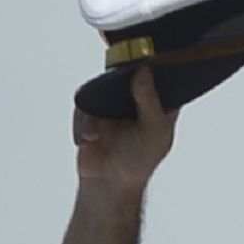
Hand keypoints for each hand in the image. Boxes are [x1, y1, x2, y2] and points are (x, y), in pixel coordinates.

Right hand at [73, 68, 176, 197]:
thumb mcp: (152, 131)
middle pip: (127, 71)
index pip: (161, 71)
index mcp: (159, 100)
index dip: (156, 60)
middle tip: (112, 84)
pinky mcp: (91, 112)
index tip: (146, 57)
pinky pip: (83, 106)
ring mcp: (112, 103)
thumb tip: (143, 71)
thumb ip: (149, 101)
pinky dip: (82, 123)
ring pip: (101, 88)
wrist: (108, 186)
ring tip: (95, 135)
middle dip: (118, 77)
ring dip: (95, 111)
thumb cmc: (138, 162)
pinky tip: (88, 140)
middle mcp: (136, 97)